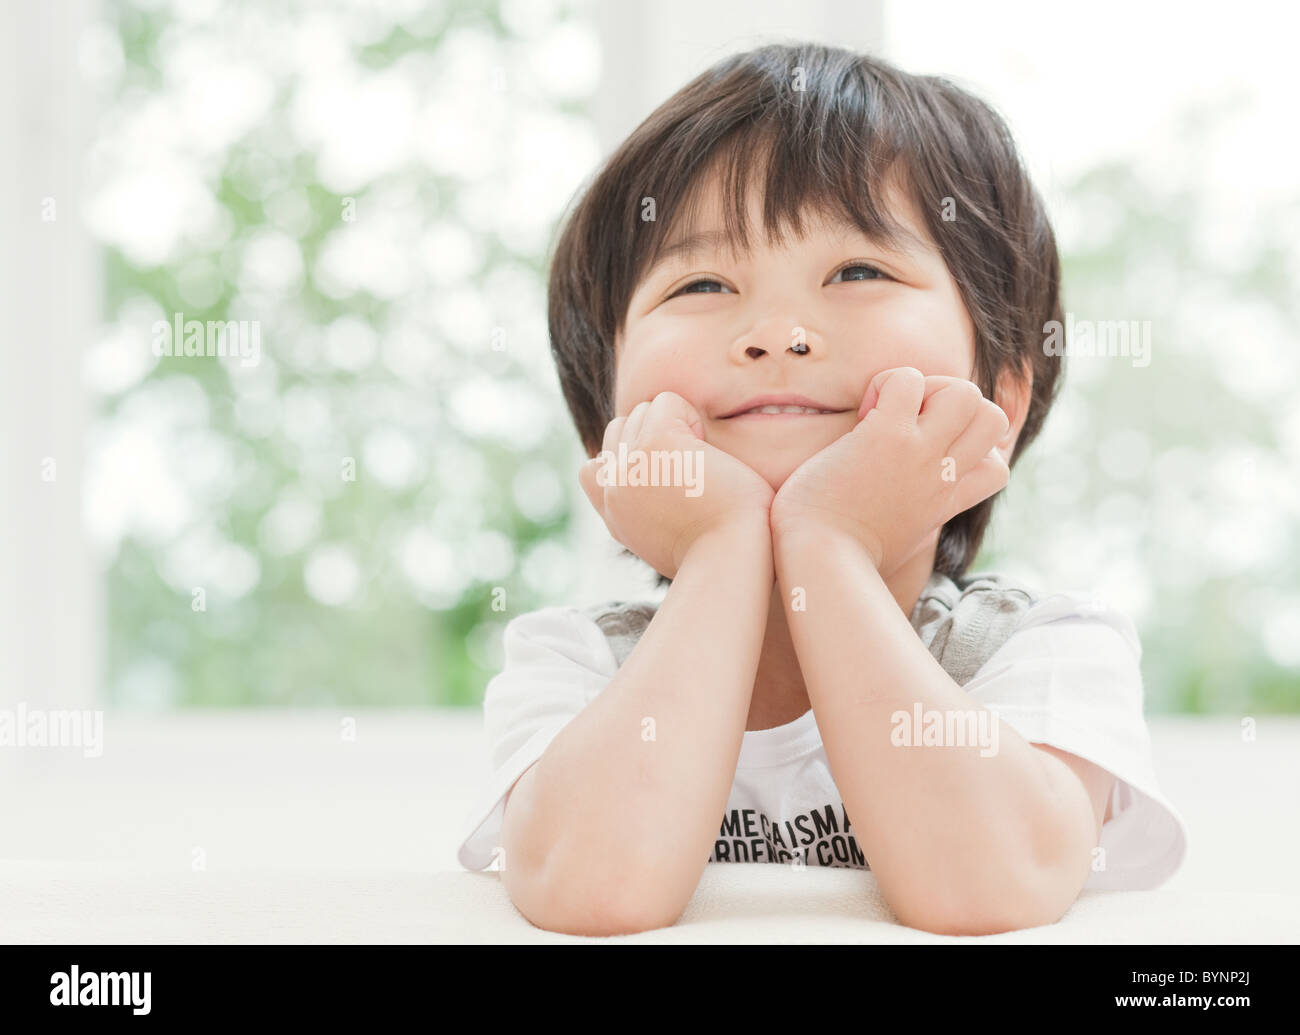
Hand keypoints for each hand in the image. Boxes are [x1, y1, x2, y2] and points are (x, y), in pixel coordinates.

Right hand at [579, 391, 774, 579]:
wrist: (730, 558)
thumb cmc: (719, 553)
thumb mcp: (667, 540)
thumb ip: (647, 513)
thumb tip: (653, 487)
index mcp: (613, 515)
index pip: (594, 469)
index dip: (629, 460)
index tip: (665, 480)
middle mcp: (614, 490)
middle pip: (619, 432)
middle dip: (653, 437)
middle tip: (690, 473)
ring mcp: (630, 465)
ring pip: (641, 413)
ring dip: (675, 427)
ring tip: (700, 464)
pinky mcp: (656, 443)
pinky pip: (666, 401)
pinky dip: (690, 417)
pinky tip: (707, 452)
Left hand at [769, 367, 1010, 574]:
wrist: (818, 558)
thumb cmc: (841, 556)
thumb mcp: (897, 543)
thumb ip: (910, 523)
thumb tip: (899, 517)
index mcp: (944, 503)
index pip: (997, 468)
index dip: (973, 450)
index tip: (929, 455)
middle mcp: (942, 477)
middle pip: (993, 419)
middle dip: (957, 406)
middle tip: (912, 421)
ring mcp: (919, 454)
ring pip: (966, 393)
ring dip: (929, 388)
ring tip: (891, 410)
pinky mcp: (886, 435)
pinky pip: (907, 379)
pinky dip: (887, 383)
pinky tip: (864, 410)